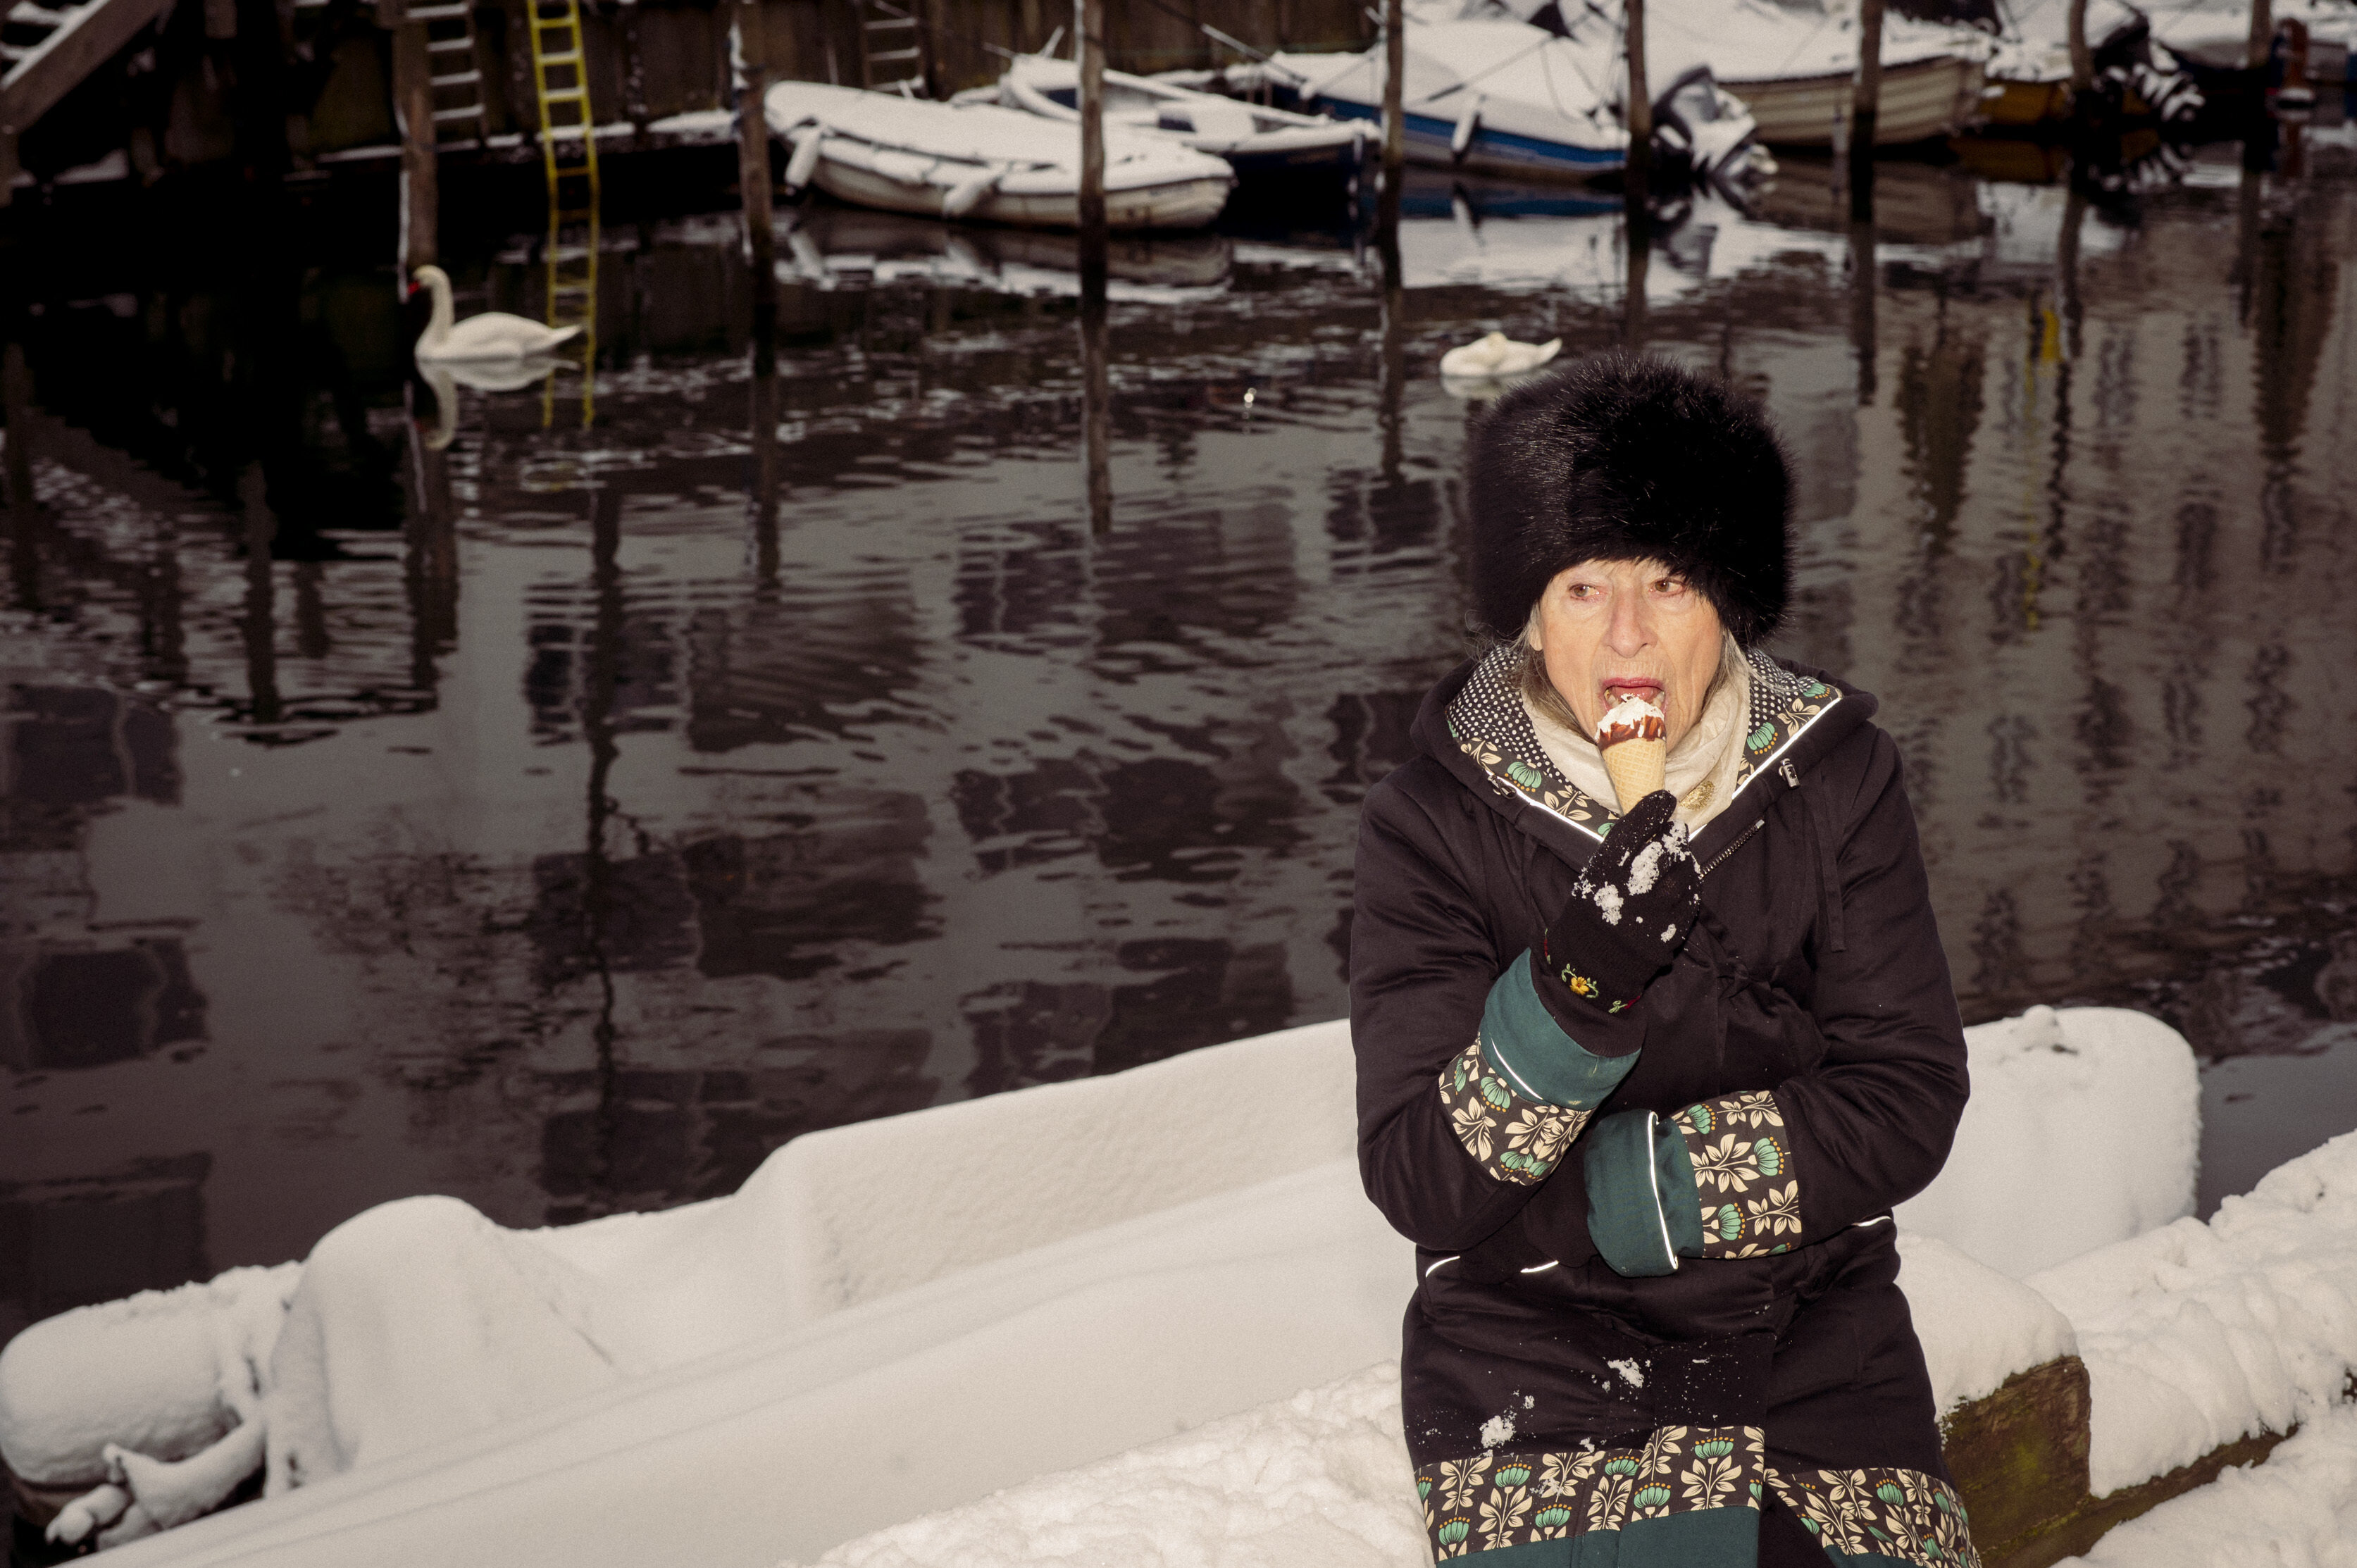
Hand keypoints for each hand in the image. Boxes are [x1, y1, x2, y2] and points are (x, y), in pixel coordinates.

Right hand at [1543, 789, 1698, 1013]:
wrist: (1589, 966)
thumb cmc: (1588, 916)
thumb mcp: (1590, 881)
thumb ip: (1616, 858)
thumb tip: (1649, 827)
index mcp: (1600, 878)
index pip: (1630, 834)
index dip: (1650, 811)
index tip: (1665, 798)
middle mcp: (1625, 895)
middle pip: (1659, 852)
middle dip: (1672, 835)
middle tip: (1675, 829)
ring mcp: (1648, 917)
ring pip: (1681, 876)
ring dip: (1686, 860)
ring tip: (1682, 855)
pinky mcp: (1666, 936)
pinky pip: (1689, 903)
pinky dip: (1692, 887)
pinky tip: (1687, 880)